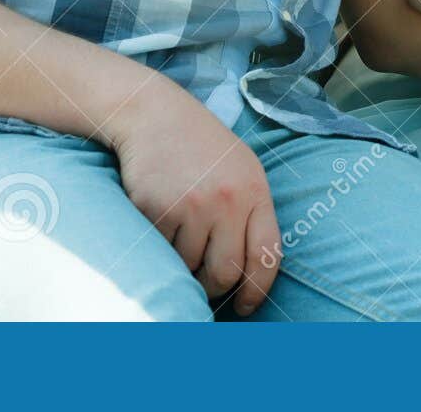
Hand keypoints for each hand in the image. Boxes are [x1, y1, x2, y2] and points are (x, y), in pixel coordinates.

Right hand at [107, 76, 281, 315]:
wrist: (152, 113)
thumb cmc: (200, 147)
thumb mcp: (241, 169)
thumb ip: (249, 213)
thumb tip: (244, 275)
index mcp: (256, 190)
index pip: (267, 256)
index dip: (257, 291)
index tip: (245, 307)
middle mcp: (228, 199)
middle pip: (225, 273)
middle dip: (213, 285)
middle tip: (200, 277)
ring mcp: (192, 204)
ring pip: (188, 267)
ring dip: (181, 264)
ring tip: (177, 234)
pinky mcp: (157, 208)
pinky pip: (159, 252)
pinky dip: (157, 247)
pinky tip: (156, 220)